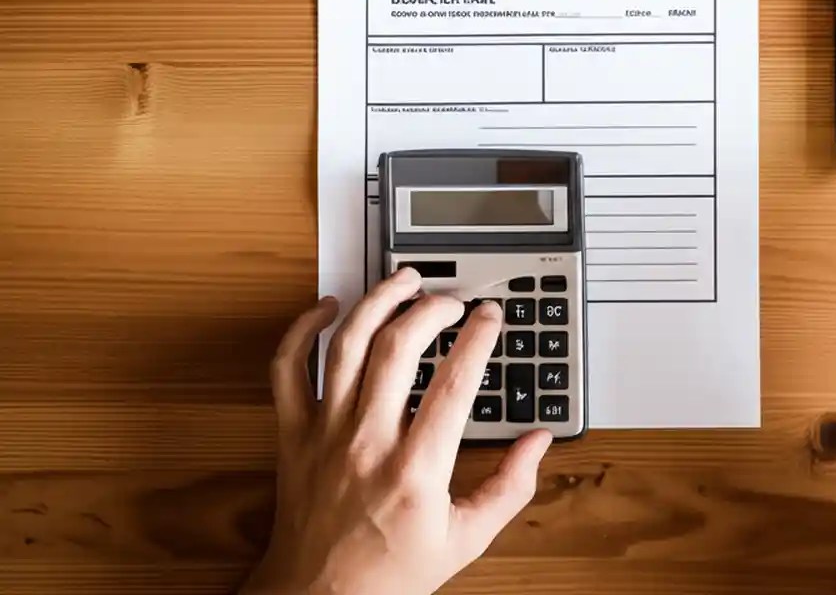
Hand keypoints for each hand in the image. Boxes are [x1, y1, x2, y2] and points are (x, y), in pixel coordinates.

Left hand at [242, 267, 552, 594]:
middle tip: (452, 301)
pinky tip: (329, 309)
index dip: (478, 339)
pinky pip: (288, 369)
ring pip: (347, 346)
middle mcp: (367, 442)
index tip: (490, 319)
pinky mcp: (293, 434)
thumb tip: (538, 443)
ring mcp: (325, 433)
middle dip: (432, 309)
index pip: (455, 382)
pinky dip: (302, 330)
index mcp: (415, 470)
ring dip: (377, 303)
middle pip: (400, 348)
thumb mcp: (467, 540)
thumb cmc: (388, 575)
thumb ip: (510, 488)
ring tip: (403, 281)